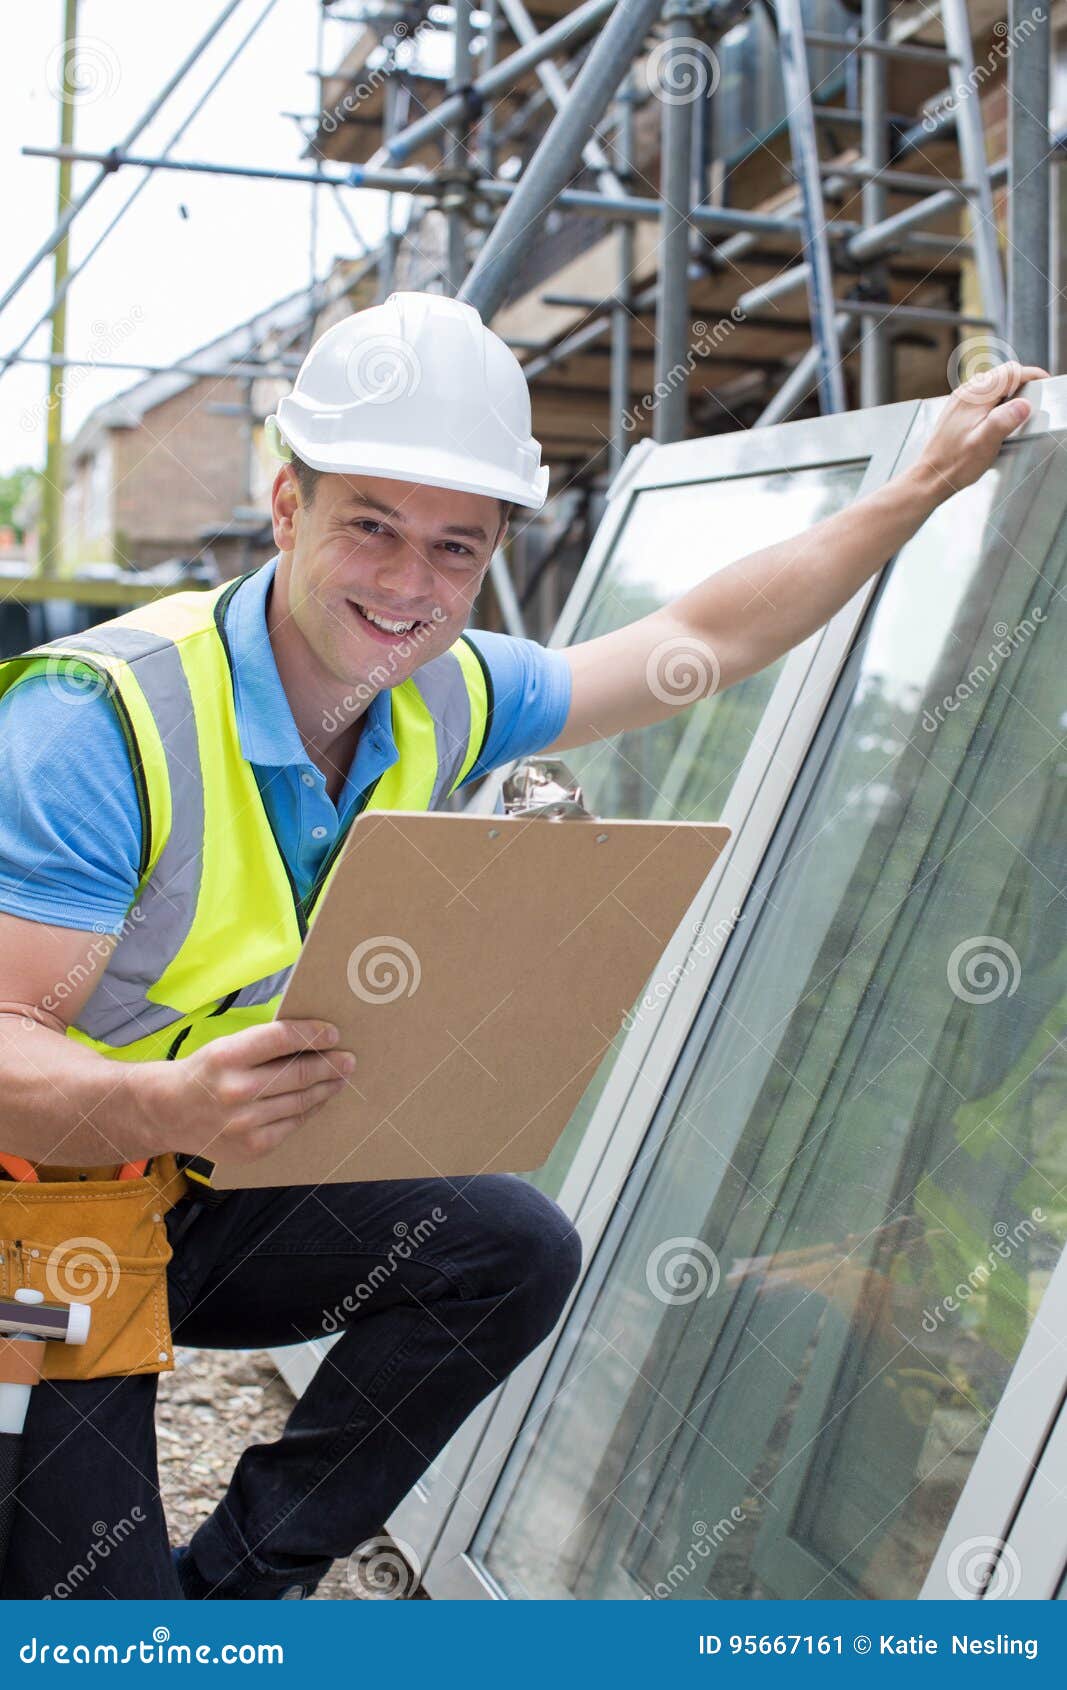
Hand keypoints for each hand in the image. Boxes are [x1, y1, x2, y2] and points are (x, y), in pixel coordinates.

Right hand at [139, 1019, 355, 1163]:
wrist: (169, 1113)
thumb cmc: (205, 1073)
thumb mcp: (225, 1047)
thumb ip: (263, 1044)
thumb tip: (312, 1037)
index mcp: (226, 1057)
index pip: (281, 1038)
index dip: (312, 1034)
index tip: (334, 1033)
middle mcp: (235, 1091)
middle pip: (298, 1074)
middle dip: (330, 1064)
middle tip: (348, 1059)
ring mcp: (244, 1124)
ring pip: (300, 1101)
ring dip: (326, 1088)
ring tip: (340, 1078)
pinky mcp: (252, 1147)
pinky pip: (292, 1125)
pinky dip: (309, 1110)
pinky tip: (318, 1099)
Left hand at [912, 360, 1049, 502]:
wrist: (931, 476)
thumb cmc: (954, 464)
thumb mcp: (985, 444)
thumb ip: (1005, 421)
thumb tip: (1023, 405)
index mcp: (975, 396)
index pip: (1010, 373)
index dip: (1031, 375)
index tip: (1042, 382)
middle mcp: (966, 393)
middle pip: (1002, 374)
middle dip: (1021, 383)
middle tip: (1033, 398)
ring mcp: (960, 400)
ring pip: (992, 383)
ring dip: (1008, 391)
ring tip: (1017, 410)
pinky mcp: (958, 409)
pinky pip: (982, 395)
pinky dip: (996, 400)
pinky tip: (998, 418)